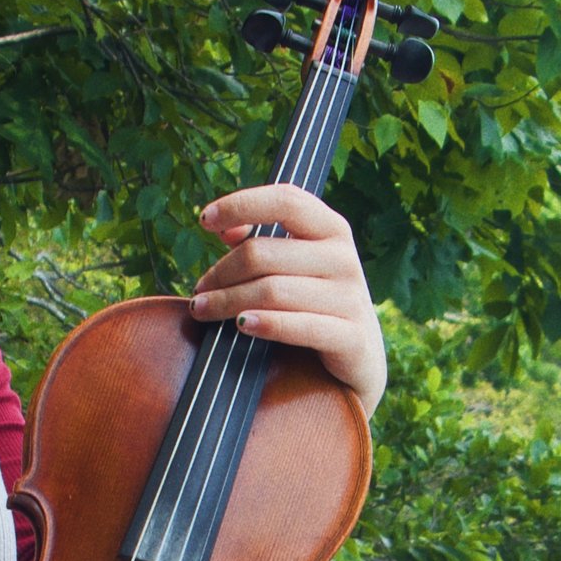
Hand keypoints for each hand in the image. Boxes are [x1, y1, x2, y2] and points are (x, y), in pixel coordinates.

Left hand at [191, 183, 386, 410]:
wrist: (360, 359)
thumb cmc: (315, 305)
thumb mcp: (296, 267)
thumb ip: (265, 244)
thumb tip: (227, 230)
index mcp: (331, 229)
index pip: (285, 200)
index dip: (241, 205)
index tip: (204, 220)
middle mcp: (343, 257)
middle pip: (262, 253)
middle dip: (221, 272)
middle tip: (199, 292)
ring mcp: (350, 297)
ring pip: (272, 290)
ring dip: (228, 301)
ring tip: (204, 310)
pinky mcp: (351, 337)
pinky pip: (301, 327)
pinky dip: (267, 324)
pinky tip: (242, 325)